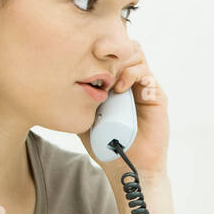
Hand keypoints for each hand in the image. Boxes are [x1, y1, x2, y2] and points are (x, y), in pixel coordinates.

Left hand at [81, 39, 169, 176]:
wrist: (128, 165)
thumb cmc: (107, 146)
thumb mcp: (84, 120)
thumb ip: (77, 103)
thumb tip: (58, 85)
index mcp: (116, 84)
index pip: (111, 54)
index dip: (101, 54)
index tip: (87, 64)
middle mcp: (132, 82)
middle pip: (125, 48)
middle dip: (112, 55)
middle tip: (101, 72)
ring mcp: (145, 88)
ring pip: (137, 55)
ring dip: (122, 64)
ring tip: (112, 83)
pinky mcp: (156, 96)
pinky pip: (147, 74)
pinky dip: (133, 75)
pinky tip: (122, 89)